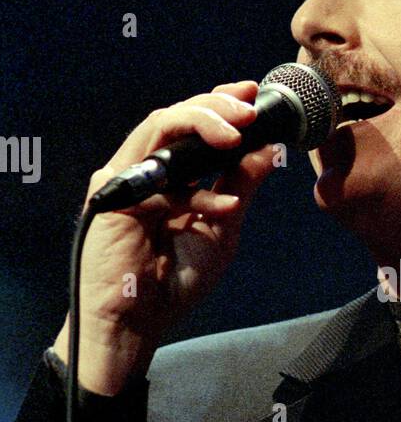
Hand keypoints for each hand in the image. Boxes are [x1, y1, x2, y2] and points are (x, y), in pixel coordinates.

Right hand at [52, 80, 274, 393]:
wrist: (138, 325)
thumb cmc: (174, 282)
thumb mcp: (222, 228)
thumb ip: (239, 187)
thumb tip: (267, 149)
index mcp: (171, 175)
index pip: (193, 126)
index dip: (221, 105)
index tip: (254, 96)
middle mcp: (146, 170)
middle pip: (176, 116)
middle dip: (215, 105)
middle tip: (249, 109)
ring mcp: (126, 180)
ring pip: (160, 125)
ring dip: (201, 121)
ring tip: (236, 130)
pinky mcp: (112, 197)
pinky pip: (154, 174)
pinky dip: (194, 189)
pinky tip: (221, 206)